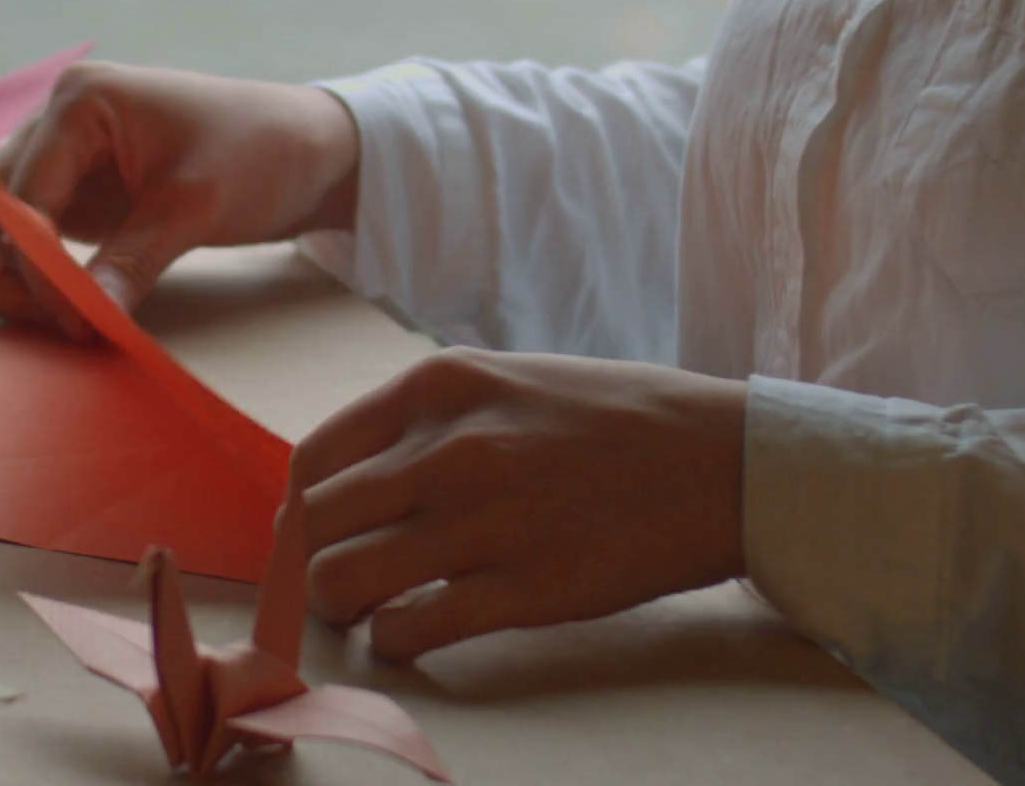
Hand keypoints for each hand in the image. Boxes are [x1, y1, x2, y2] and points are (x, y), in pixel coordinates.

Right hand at [0, 61, 360, 338]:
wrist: (304, 147)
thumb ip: (134, 259)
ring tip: (60, 320)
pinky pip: (22, 237)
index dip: (34, 265)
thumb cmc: (258, 151)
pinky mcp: (72, 193)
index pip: (18, 195)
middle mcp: (53, 122)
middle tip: (52, 323)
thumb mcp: (196, 205)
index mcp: (78, 101)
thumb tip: (88, 318)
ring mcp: (57, 158)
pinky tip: (70, 306)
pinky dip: (31, 274)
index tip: (76, 321)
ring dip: (5, 274)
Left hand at [292, 347, 746, 659]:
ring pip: (340, 580)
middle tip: (339, 581)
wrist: (722, 461)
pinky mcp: (520, 589)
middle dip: (312, 562)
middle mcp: (447, 449)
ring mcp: (481, 521)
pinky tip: (412, 635)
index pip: (314, 459)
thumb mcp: (505, 382)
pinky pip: (408, 629)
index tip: (318, 533)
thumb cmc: (614, 421)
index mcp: (438, 386)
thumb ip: (429, 421)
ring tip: (371, 611)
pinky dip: (393, 642)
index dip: (302, 509)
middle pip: (314, 524)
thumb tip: (353, 478)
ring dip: (342, 608)